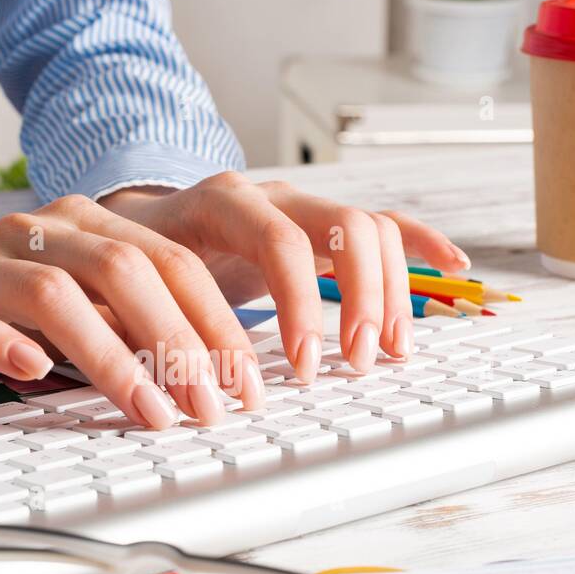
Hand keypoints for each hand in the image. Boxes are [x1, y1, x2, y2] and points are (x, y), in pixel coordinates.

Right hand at [0, 194, 263, 428]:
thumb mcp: (81, 310)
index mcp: (85, 227)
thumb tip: (216, 375)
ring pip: (53, 293)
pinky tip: (36, 372)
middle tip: (210, 406)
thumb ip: (136, 327)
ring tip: (150, 409)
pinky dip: (4, 343)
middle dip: (179, 342)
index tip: (247, 383)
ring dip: (112, 357)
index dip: (217, 323)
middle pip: (124, 270)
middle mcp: (37, 233)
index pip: (171, 262)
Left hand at [102, 173, 469, 375]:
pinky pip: (381, 223)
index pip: (280, 241)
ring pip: (369, 228)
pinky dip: (420, 243)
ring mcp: (298, 207)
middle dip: (360, 299)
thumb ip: (136, 321)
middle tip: (356, 363)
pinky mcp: (318, 227)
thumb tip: (151, 377)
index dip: (300, 304)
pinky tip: (453, 265)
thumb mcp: (121, 289)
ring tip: (387, 351)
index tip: (304, 368)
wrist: (126, 227)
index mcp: (217, 203)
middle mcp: (267, 196)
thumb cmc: (126, 265)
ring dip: (390, 290)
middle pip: (342, 226)